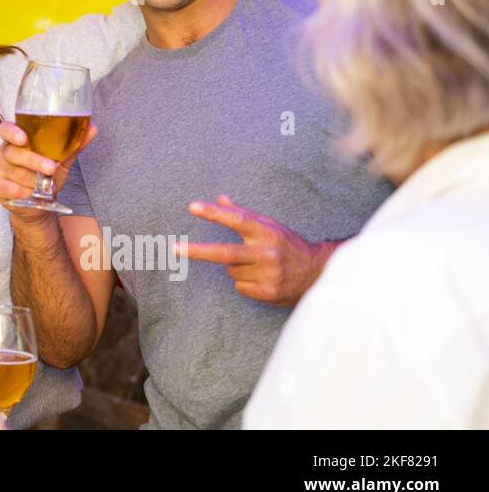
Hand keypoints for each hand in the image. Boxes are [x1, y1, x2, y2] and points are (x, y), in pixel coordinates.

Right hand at [0, 121, 97, 222]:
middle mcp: (5, 152)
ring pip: (13, 172)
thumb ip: (73, 145)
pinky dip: (20, 191)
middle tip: (51, 168)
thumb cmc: (46, 176)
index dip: (12, 132)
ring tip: (45, 186)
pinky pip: (6, 187)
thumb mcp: (61, 160)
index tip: (23, 138)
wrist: (38, 204)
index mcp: (18, 140)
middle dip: (33, 161)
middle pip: (13, 153)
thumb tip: (92, 128)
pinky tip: (29, 194)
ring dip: (32, 180)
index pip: (6, 129)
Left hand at [179, 195, 335, 306]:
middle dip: (197, 251)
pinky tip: (263, 278)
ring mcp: (268, 274)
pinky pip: (240, 286)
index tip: (193, 207)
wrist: (318, 272)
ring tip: (257, 265)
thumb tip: (221, 198)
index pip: (236, 219)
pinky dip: (245, 282)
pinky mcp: (268, 293)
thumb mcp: (269, 225)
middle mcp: (268, 252)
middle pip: (225, 253)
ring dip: (236, 268)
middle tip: (174, 249)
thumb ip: (244, 214)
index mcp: (267, 232)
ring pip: (230, 271)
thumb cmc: (287, 244)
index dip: (214, 213)